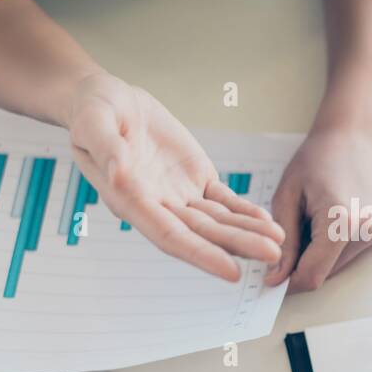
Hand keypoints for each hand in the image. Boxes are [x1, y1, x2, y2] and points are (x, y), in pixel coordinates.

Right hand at [64, 72, 283, 280]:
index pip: (170, 236)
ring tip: (279, 241)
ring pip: (218, 220)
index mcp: (131, 200)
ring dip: (247, 232)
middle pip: (202, 234)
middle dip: (237, 245)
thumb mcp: (92, 123)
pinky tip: (266, 220)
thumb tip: (120, 173)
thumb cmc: (92, 113)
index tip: (230, 270)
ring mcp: (179, 194)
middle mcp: (158, 205)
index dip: (201, 254)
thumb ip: (107, 149)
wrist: (108, 101)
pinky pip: (223, 199)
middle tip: (272, 255)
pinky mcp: (195, 178)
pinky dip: (244, 210)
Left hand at [264, 119, 371, 292]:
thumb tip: (277, 278)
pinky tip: (336, 220)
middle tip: (296, 232)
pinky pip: (353, 257)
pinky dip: (338, 247)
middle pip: (326, 274)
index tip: (273, 279)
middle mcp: (370, 231)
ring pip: (339, 267)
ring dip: (321, 255)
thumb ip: (284, 242)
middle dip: (304, 264)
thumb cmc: (319, 158)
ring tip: (317, 220)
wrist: (354, 138)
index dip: (289, 282)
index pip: (312, 275)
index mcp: (343, 221)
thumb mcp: (288, 196)